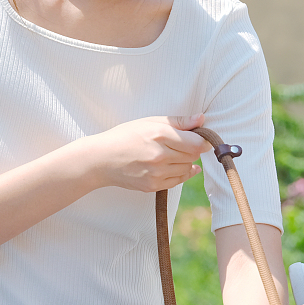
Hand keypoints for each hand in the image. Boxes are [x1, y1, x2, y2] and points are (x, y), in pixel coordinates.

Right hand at [82, 114, 208, 192]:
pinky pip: (178, 180)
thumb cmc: (126, 136)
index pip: (196, 143)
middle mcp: (159, 155)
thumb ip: (178, 121)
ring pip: (187, 168)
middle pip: (193, 155)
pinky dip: (180, 173)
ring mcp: (156, 173)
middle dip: (191, 149)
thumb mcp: (149, 122)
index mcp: (159, 135)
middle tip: (179, 144)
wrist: (102, 159)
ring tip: (168, 154)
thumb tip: (202, 118)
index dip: (202, 140)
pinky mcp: (153, 186)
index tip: (200, 138)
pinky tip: (172, 165)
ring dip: (184, 161)